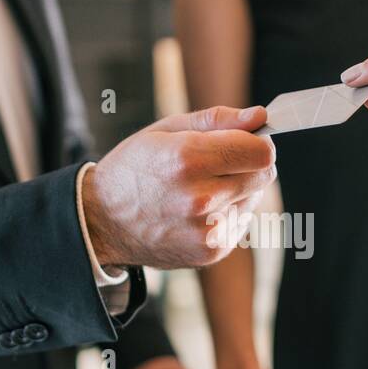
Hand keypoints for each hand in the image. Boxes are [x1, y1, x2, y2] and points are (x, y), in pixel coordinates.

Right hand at [83, 106, 276, 269]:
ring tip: (199, 188)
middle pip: (264, 175)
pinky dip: (227, 213)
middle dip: (250, 164)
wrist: (103, 221)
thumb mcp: (167, 129)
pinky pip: (240, 223)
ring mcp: (207, 230)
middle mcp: (201, 198)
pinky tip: (196, 211)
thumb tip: (260, 116)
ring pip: (253, 199)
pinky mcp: (211, 252)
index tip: (244, 141)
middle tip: (220, 162)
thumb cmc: (135, 167)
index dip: (257, 142)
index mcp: (189, 159)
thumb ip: (218, 120)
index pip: (261, 152)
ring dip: (237, 190)